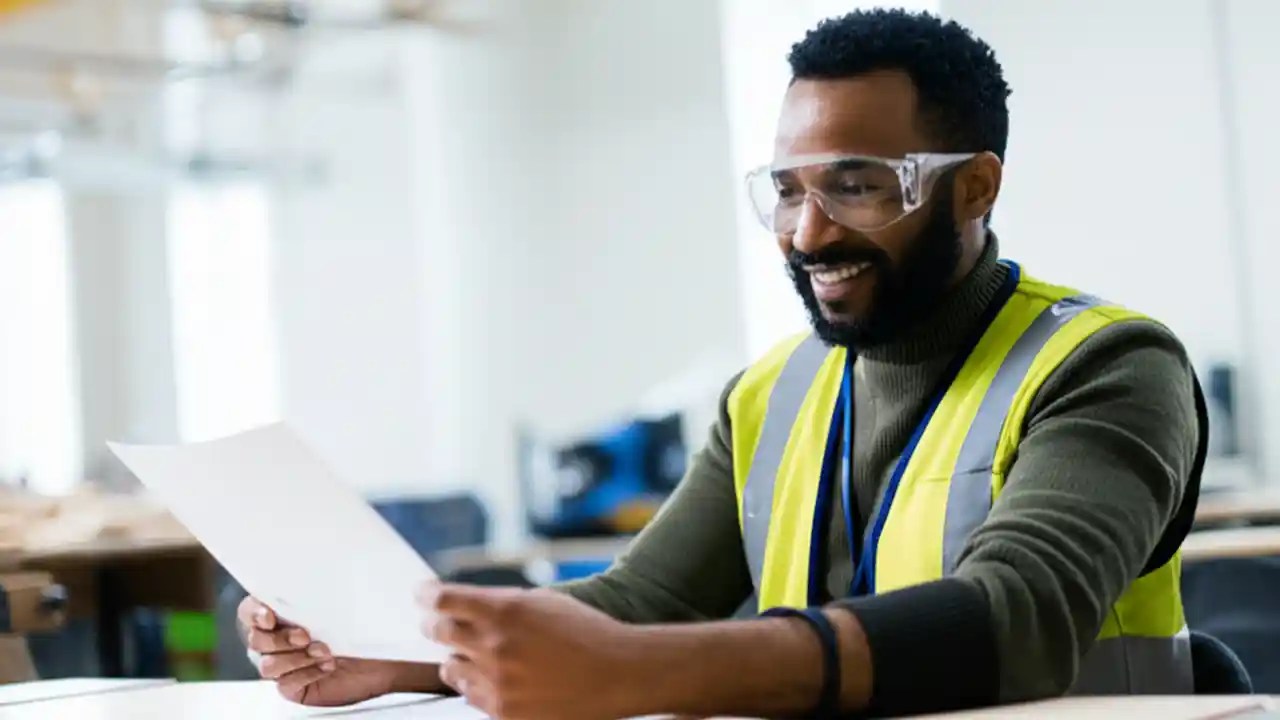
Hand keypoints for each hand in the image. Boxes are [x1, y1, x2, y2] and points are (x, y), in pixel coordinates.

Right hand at [237, 595, 435, 705]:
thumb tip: (330, 548)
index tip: (271, 615)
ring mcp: (282, 663)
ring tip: (324, 651)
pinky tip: (327, 666)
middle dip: (280, 639)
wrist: (383, 650)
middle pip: (255, 640)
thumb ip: (328, 577)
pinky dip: (306, 674)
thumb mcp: (346, 593)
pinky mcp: (293, 685)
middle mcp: (273, 639)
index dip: (254, 613)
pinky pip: (286, 684)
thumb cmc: (361, 617)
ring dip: (295, 658)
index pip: (249, 611)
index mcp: (278, 612)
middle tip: (305, 635)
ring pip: (268, 666)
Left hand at [418, 583, 640, 719]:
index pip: (442, 599)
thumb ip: (500, 604)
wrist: (619, 674)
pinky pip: (470, 696)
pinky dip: (476, 686)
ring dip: (457, 658)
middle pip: (437, 631)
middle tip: (436, 623)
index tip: (422, 594)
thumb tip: (464, 604)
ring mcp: (497, 682)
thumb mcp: (543, 602)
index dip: (425, 594)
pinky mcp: (503, 712)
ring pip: (449, 667)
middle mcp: (495, 645)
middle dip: (433, 624)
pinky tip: (497, 678)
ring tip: (479, 655)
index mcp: (505, 610)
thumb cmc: (587, 632)